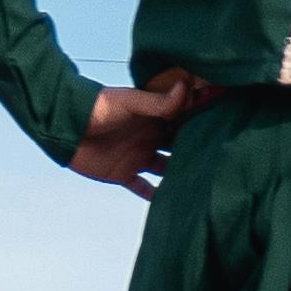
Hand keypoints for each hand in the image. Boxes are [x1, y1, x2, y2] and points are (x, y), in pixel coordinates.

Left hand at [70, 72, 210, 194]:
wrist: (65, 126)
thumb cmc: (97, 107)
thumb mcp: (130, 102)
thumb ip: (158, 101)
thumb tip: (187, 86)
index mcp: (154, 118)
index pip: (184, 120)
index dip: (202, 122)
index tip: (226, 127)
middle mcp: (150, 137)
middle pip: (179, 146)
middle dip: (197, 151)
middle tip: (224, 160)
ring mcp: (138, 157)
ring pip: (166, 170)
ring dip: (181, 176)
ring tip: (204, 185)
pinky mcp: (123, 174)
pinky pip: (143, 188)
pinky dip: (155, 197)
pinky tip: (173, 204)